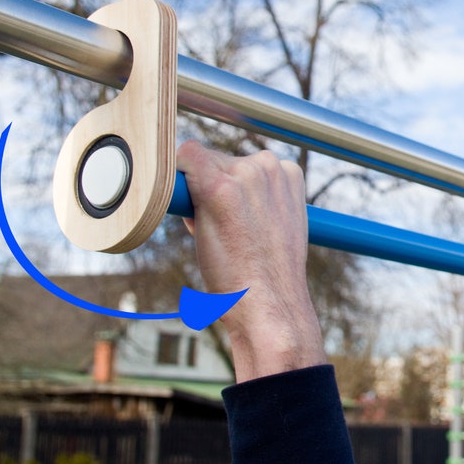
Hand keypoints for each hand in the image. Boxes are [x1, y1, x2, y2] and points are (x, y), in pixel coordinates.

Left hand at [176, 140, 325, 381]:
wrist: (268, 304)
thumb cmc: (267, 274)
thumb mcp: (275, 225)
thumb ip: (256, 199)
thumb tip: (218, 190)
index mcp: (288, 173)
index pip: (243, 162)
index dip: (230, 189)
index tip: (234, 216)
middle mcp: (268, 166)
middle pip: (218, 160)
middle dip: (211, 187)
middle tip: (224, 229)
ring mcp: (244, 175)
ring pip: (199, 164)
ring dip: (197, 192)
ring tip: (216, 232)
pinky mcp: (217, 189)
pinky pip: (184, 159)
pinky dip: (175, 178)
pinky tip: (183, 208)